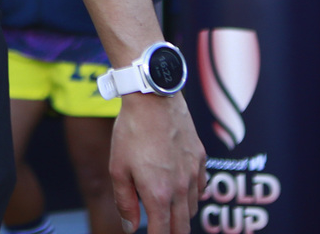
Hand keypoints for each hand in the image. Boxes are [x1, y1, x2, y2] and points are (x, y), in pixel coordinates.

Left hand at [110, 93, 205, 233]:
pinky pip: (201, 187)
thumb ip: (125, 202)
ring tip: (166, 209)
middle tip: (161, 230)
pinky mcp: (200, 158)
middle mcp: (180, 187)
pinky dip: (192, 194)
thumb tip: (131, 228)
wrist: (153, 99)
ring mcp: (194, 172)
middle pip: (183, 227)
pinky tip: (179, 187)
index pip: (163, 233)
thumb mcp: (118, 169)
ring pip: (193, 208)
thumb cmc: (131, 132)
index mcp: (158, 194)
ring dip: (181, 215)